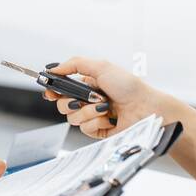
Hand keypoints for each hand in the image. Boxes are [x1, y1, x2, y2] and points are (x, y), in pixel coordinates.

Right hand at [43, 56, 169, 137]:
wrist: (146, 108)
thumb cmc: (128, 86)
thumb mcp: (101, 67)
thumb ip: (75, 64)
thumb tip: (53, 69)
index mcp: (87, 84)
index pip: (61, 88)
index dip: (53, 90)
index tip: (49, 92)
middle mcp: (88, 101)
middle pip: (62, 105)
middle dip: (70, 101)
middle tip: (85, 98)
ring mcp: (92, 117)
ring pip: (71, 118)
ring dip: (87, 111)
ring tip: (104, 106)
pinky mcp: (98, 131)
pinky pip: (84, 129)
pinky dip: (96, 121)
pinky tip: (108, 118)